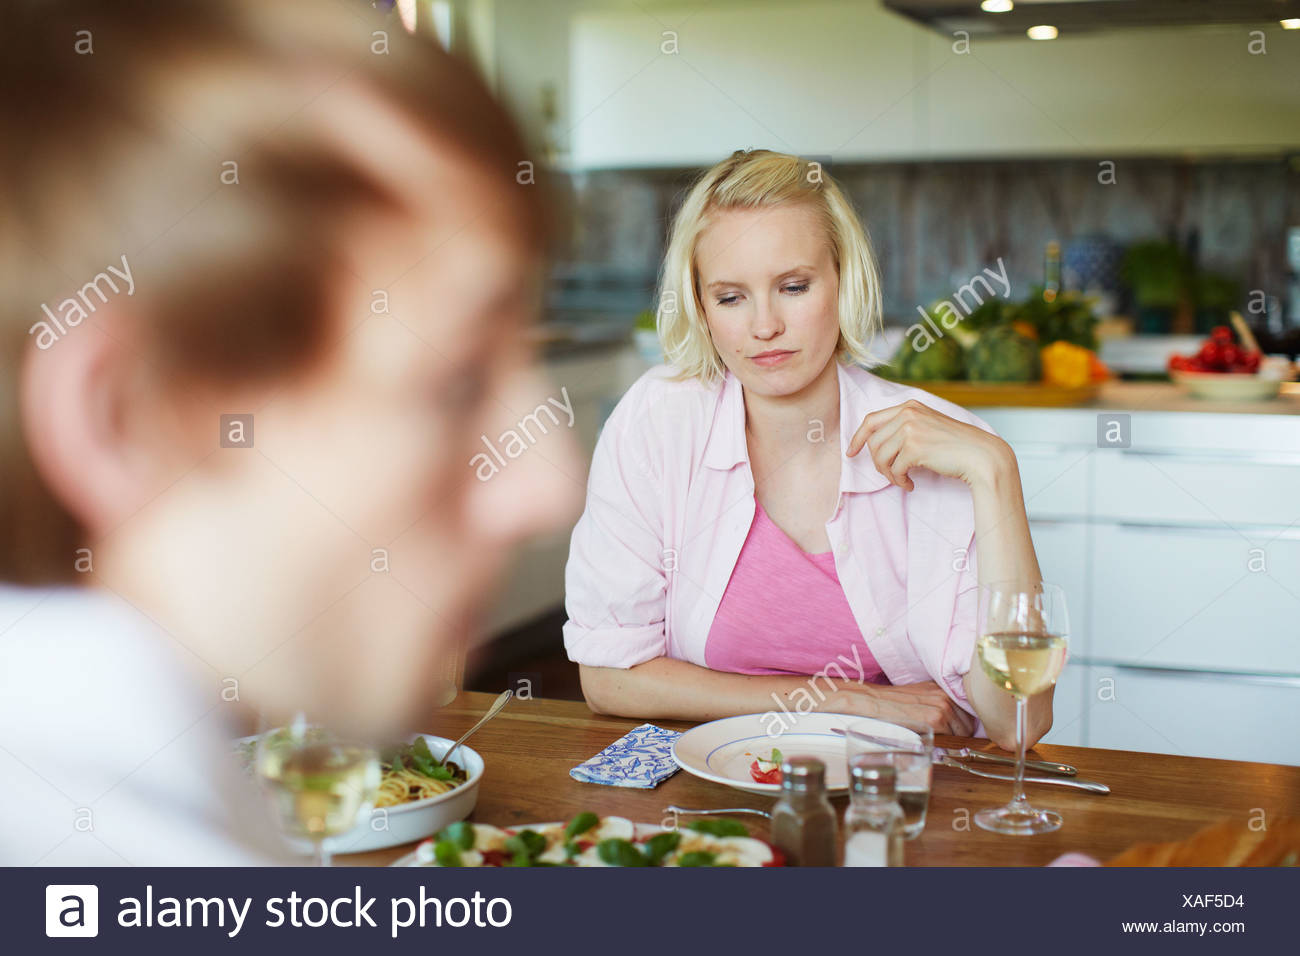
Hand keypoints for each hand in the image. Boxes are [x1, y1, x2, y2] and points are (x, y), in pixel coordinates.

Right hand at [821, 681, 976, 736]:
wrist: (870, 701)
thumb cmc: (891, 704)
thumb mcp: (917, 697)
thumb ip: (936, 704)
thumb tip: (955, 721)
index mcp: (941, 688)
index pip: (968, 710)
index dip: (965, 722)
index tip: (958, 730)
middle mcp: (945, 695)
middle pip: (970, 721)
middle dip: (962, 731)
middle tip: (946, 737)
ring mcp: (942, 706)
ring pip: (964, 730)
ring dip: (955, 738)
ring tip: (938, 739)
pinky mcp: (935, 719)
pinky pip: (954, 736)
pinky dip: (948, 741)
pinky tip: (933, 739)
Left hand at [847, 399, 1009, 490]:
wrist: (980, 455)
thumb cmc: (955, 446)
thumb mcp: (928, 426)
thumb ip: (905, 427)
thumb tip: (876, 444)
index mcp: (909, 406)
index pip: (871, 420)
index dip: (858, 437)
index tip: (851, 452)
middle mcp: (908, 413)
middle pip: (873, 442)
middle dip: (878, 463)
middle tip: (891, 475)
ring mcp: (910, 429)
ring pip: (880, 456)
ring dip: (889, 474)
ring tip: (902, 480)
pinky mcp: (914, 447)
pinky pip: (894, 469)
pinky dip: (900, 482)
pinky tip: (911, 485)